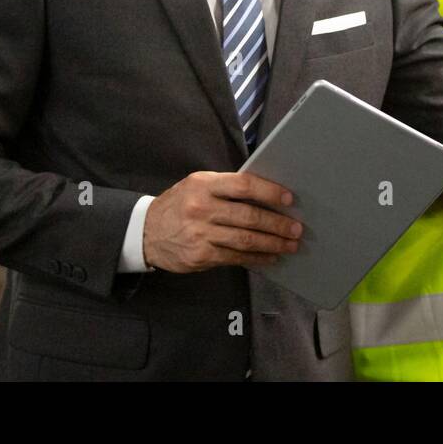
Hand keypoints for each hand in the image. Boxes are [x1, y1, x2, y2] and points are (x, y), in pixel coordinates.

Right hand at [143, 171, 302, 272]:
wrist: (146, 231)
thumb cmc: (179, 204)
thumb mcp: (197, 185)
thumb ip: (226, 188)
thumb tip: (266, 196)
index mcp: (204, 184)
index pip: (243, 185)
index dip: (269, 192)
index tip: (288, 200)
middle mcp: (202, 208)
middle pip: (248, 216)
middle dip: (277, 224)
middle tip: (297, 229)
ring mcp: (201, 234)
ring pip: (245, 239)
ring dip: (272, 244)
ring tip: (290, 245)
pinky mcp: (201, 255)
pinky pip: (235, 258)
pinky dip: (257, 259)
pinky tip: (270, 258)